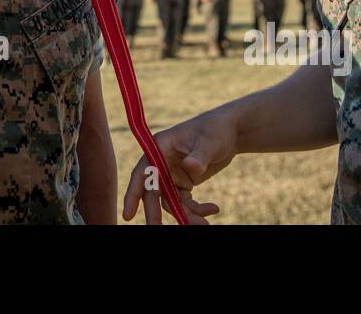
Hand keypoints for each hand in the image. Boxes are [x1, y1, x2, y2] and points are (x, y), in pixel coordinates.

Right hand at [122, 108, 238, 224]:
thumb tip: (192, 167)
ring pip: (171, 201)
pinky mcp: (184, 181)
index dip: (133, 193)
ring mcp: (173, 173)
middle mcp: (163, 162)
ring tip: (205, 222)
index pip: (143, 172)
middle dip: (156, 212)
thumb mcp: (209, 143)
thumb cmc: (216, 130)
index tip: (128, 215)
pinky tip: (213, 209)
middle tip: (157, 229)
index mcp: (161, 147)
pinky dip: (196, 209)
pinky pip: (184, 202)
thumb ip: (199, 157)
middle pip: (154, 191)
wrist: (232, 132)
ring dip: (186, 214)